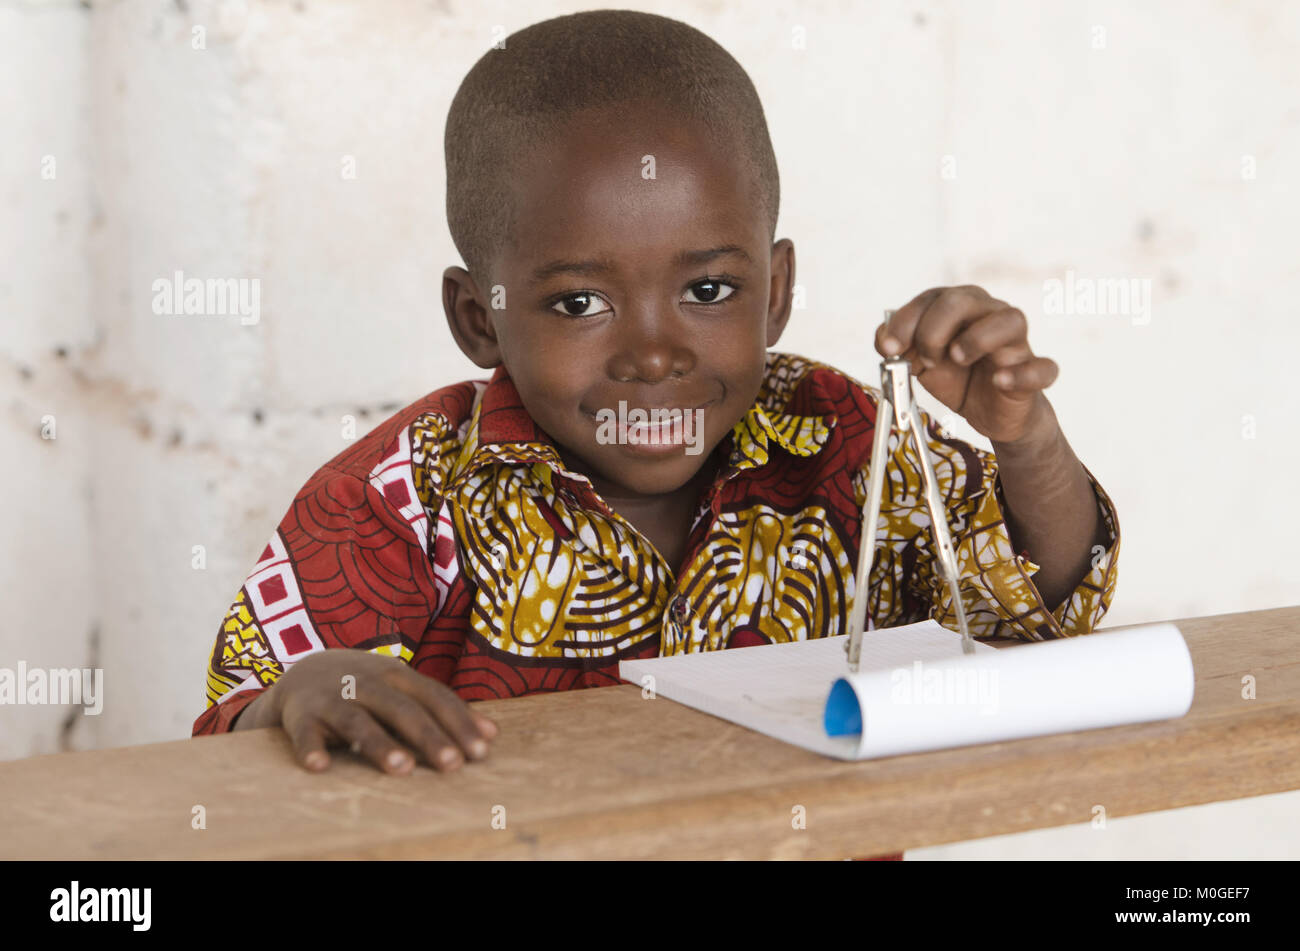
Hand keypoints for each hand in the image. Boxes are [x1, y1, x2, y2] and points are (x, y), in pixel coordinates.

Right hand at [237, 649, 498, 774]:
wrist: (304, 672)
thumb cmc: (370, 689)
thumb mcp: (405, 691)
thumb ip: (443, 710)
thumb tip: (492, 735)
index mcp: (399, 675)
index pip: (434, 697)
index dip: (459, 722)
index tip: (481, 750)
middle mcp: (368, 683)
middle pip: (402, 709)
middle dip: (429, 736)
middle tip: (452, 764)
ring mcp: (334, 698)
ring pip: (358, 721)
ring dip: (379, 744)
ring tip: (402, 768)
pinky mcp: (302, 715)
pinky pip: (306, 733)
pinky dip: (310, 748)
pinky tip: (319, 766)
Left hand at [875, 286, 1057, 444]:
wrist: (990, 413)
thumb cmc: (957, 378)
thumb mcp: (919, 363)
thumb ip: (899, 347)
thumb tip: (884, 338)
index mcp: (961, 307)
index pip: (932, 298)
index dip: (906, 320)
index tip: (890, 347)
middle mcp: (991, 315)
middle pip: (963, 300)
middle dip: (934, 330)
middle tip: (925, 359)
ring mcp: (1017, 342)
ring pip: (1010, 320)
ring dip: (977, 338)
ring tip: (958, 359)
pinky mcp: (1035, 372)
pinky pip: (1042, 367)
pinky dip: (1022, 373)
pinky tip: (1000, 381)